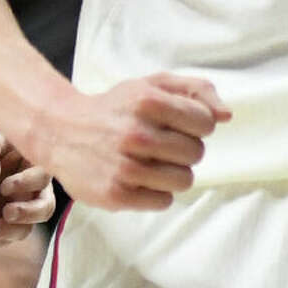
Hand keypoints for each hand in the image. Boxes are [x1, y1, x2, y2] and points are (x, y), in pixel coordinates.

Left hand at [0, 123, 56, 244]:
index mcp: (31, 164)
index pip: (42, 177)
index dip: (27, 184)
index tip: (3, 187)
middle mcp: (31, 190)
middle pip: (45, 207)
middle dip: (29, 213)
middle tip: (7, 212)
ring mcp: (18, 209)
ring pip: (27, 228)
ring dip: (10, 231)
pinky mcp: (3, 224)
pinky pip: (7, 238)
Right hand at [37, 73, 229, 210]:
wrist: (61, 132)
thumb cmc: (116, 108)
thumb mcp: (152, 86)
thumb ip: (195, 91)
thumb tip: (226, 115)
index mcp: (147, 100)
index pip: (206, 122)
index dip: (197, 125)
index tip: (178, 126)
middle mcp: (136, 133)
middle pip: (196, 153)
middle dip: (183, 150)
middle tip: (159, 146)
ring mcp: (125, 167)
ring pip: (184, 180)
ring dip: (172, 174)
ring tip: (150, 164)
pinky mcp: (116, 194)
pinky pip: (164, 201)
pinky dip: (156, 193)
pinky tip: (138, 179)